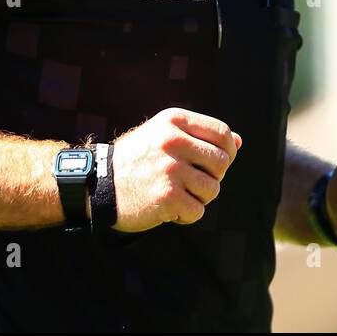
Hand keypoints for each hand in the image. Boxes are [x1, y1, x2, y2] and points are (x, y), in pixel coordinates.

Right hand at [111, 108, 240, 232]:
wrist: (99, 183)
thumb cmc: (138, 159)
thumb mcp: (164, 134)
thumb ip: (200, 136)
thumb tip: (238, 142)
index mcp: (174, 121)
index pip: (222, 133)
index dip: (228, 151)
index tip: (216, 163)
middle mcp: (173, 141)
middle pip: (222, 162)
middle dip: (214, 176)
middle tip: (195, 181)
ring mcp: (170, 169)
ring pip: (213, 189)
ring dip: (199, 198)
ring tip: (179, 194)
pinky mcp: (167, 197)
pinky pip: (198, 211)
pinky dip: (186, 214)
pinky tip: (169, 208)